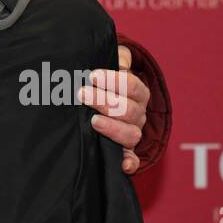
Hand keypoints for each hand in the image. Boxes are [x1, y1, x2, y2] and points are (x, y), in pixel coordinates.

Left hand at [78, 46, 149, 174]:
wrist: (105, 97)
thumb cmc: (105, 79)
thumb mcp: (113, 63)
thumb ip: (118, 57)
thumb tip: (119, 60)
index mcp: (138, 92)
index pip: (132, 86)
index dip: (114, 81)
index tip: (93, 75)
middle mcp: (139, 114)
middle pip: (130, 110)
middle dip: (105, 101)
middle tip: (83, 94)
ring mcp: (133, 132)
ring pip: (131, 134)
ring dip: (112, 127)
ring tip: (93, 120)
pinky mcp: (126, 150)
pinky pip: (133, 160)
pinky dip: (130, 163)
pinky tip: (122, 165)